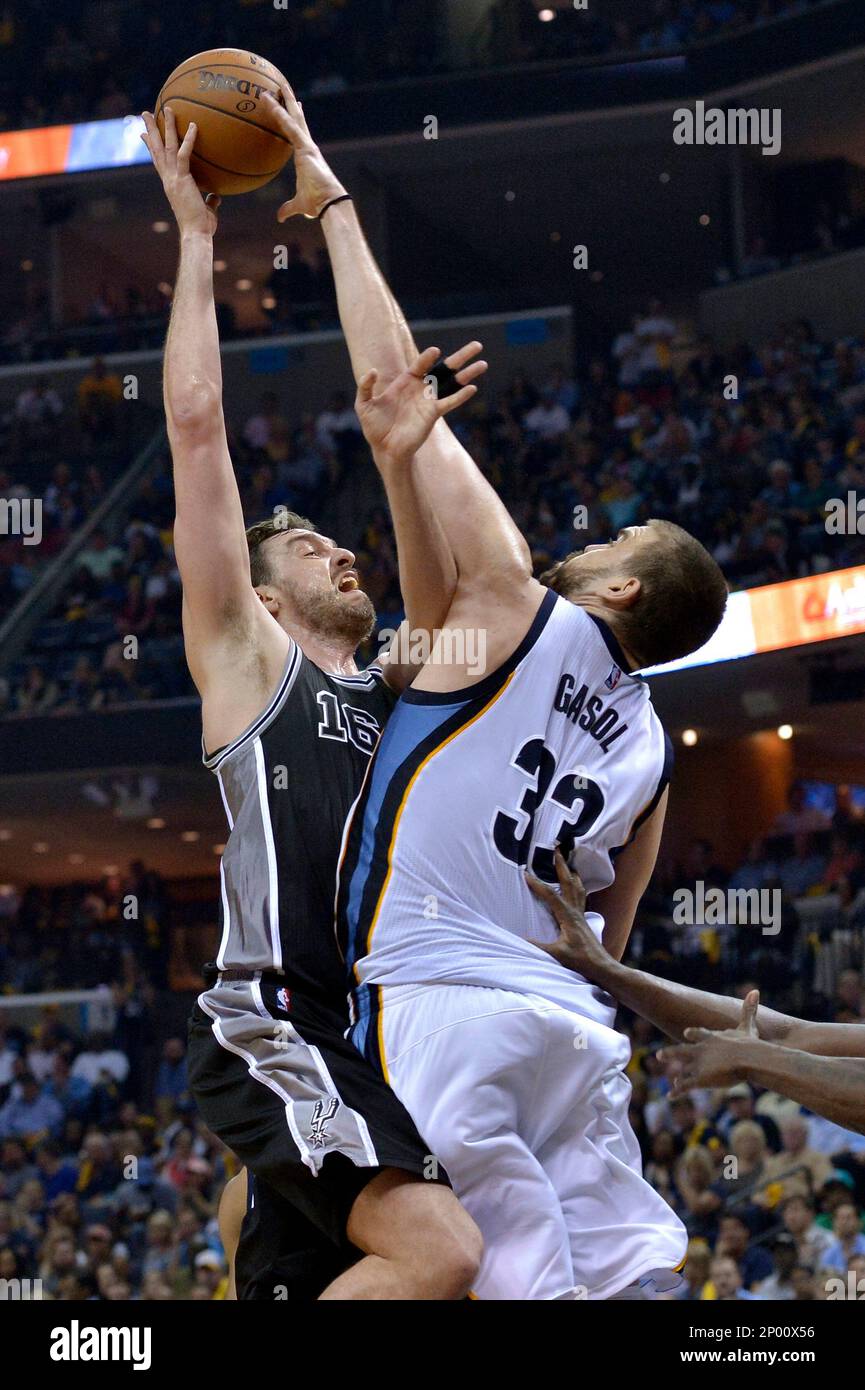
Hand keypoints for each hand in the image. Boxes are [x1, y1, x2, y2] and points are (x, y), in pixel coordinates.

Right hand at [140, 107, 219, 236]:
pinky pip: (184, 155)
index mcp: (170, 184)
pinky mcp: (182, 179)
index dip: (150, 147)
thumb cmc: (201, 228)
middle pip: (157, 149)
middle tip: (146, 113)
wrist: (196, 235)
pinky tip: (193, 125)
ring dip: (166, 126)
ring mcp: (173, 178)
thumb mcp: (206, 211)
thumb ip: (210, 201)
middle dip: (151, 130)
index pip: (158, 162)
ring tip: (167, 107)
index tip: (143, 135)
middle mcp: (168, 179)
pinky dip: (188, 139)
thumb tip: (216, 196)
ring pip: (167, 146)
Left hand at [259, 85, 347, 220]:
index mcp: (306, 156)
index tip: (295, 106)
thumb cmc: (317, 205)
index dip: (295, 119)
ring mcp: (306, 144)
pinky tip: (268, 100)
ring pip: (293, 116)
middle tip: (283, 86)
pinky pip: (288, 125)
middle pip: (297, 119)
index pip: (298, 134)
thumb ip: (288, 208)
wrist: (329, 203)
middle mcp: (307, 146)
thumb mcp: (299, 205)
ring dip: (285, 99)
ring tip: (276, 83)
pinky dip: (278, 112)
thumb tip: (280, 217)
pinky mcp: (304, 146)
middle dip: (291, 102)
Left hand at [356, 342, 486, 461]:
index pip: (421, 364)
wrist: (384, 449)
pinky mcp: (433, 415)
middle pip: (444, 369)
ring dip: (468, 374)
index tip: (435, 351)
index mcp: (406, 382)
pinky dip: (460, 396)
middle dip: (460, 357)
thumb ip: (365, 386)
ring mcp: (429, 401)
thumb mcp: (363, 404)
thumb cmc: (374, 427)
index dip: (428, 357)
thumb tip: (374, 371)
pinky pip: (449, 403)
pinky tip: (472, 388)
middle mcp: (421, 389)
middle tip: (477, 345)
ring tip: (483, 363)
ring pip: (452, 383)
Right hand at [525, 848, 611, 978]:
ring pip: (577, 887)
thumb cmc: (581, 961)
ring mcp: (581, 915)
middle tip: (556, 849)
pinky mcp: (583, 920)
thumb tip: (520, 939)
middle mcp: (576, 911)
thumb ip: (538, 946)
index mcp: (568, 916)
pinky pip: (580, 896)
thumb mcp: (557, 954)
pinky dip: (576, 886)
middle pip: (568, 882)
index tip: (525, 873)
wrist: (602, 967)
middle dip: (561, 865)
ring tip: (567, 862)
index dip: (537, 884)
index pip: (550, 895)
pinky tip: (574, 886)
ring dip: (571, 873)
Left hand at [658, 990, 760, 1094]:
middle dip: (671, 1053)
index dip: (693, 1034)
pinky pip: (685, 1086)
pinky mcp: (700, 1079)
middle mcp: (700, 1050)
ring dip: (680, 1076)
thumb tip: (755, 990)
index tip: (686, 1032)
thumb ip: (749, 1009)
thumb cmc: (748, 1043)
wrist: (745, 1058)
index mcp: (711, 1038)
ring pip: (684, 1071)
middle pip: (682, 1051)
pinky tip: (670, 1096)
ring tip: (674, 1081)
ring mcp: (698, 1065)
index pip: (699, 1034)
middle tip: (660, 1054)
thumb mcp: (747, 1025)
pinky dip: (677, 1092)